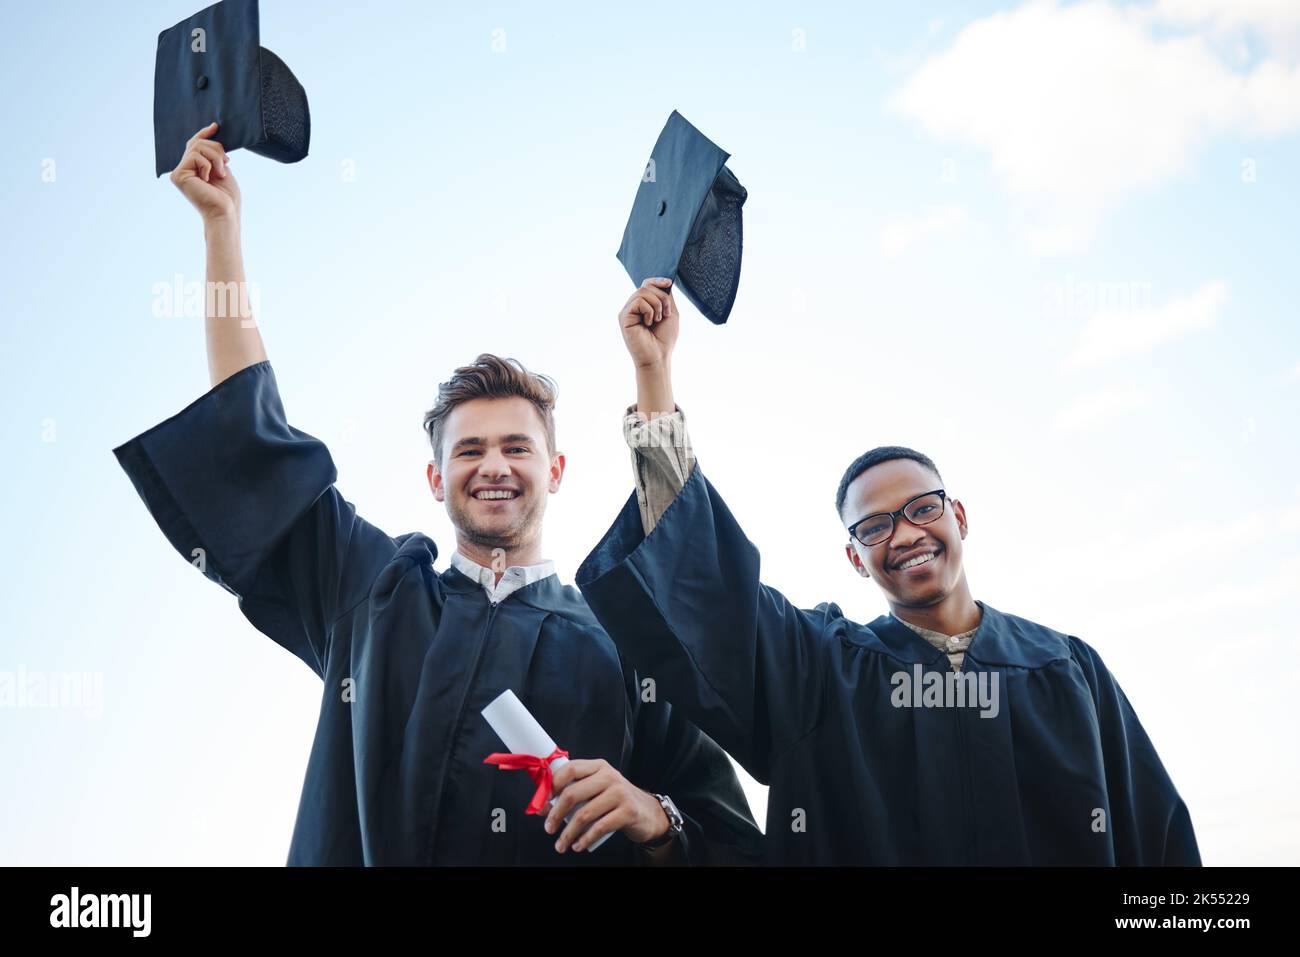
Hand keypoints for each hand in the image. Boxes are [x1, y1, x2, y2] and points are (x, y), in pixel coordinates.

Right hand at [170, 122, 240, 223]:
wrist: (225, 213)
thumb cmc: (227, 197)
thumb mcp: (222, 169)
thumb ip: (214, 155)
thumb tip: (212, 135)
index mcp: (193, 168)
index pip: (195, 144)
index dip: (204, 133)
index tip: (216, 126)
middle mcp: (183, 169)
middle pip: (197, 142)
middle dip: (216, 148)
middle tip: (227, 162)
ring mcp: (179, 172)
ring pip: (197, 147)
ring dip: (215, 157)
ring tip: (221, 172)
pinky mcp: (178, 175)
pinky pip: (194, 156)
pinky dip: (208, 165)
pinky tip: (209, 179)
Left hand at [544, 759, 670, 851]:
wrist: (648, 812)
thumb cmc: (616, 800)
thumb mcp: (597, 789)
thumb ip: (574, 792)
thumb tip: (543, 807)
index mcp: (598, 767)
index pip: (570, 769)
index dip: (552, 785)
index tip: (543, 802)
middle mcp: (609, 776)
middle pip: (572, 793)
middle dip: (555, 814)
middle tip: (548, 828)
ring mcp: (620, 793)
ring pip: (584, 814)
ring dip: (568, 833)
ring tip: (562, 844)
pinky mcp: (627, 811)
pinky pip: (599, 827)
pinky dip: (585, 839)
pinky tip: (578, 845)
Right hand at [619, 277, 678, 370]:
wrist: (659, 357)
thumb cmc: (665, 338)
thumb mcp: (670, 312)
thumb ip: (665, 296)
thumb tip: (663, 281)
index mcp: (644, 305)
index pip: (646, 284)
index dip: (657, 280)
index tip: (669, 283)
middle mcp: (633, 307)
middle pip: (646, 286)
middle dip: (662, 297)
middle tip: (665, 314)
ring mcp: (627, 311)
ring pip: (642, 292)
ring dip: (657, 305)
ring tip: (658, 320)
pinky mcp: (623, 317)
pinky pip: (638, 302)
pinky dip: (649, 311)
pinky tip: (648, 323)